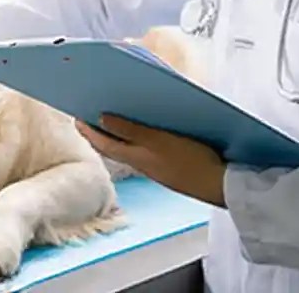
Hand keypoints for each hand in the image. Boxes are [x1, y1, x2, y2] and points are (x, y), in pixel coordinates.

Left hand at [76, 114, 226, 207]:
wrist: (222, 185)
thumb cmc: (191, 162)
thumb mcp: (158, 140)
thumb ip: (129, 130)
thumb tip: (100, 118)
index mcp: (135, 158)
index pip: (103, 143)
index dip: (88, 130)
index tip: (76, 115)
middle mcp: (142, 163)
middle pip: (114, 146)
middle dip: (100, 130)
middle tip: (90, 113)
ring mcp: (157, 166)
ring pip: (130, 148)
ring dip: (119, 133)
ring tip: (113, 116)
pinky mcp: (171, 166)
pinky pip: (147, 150)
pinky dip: (138, 139)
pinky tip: (145, 129)